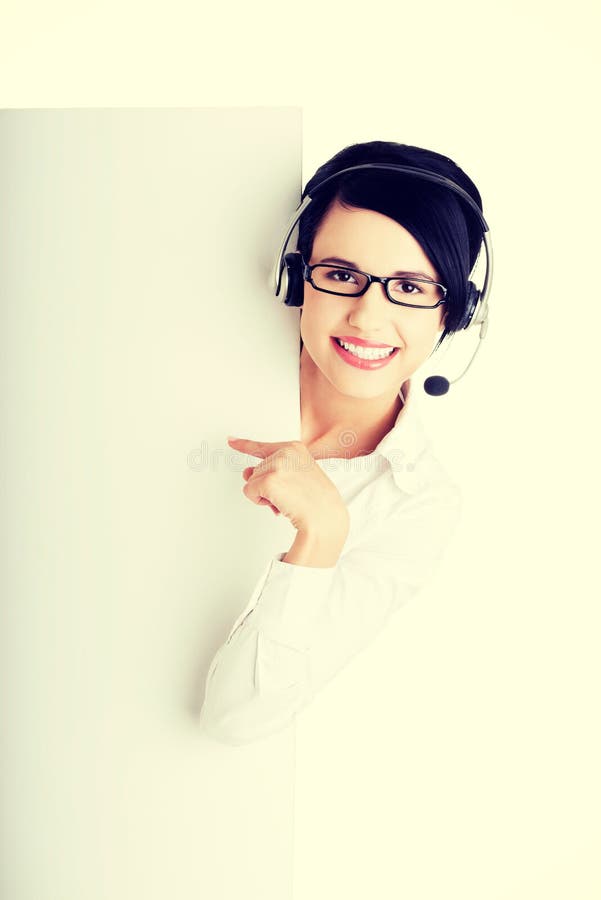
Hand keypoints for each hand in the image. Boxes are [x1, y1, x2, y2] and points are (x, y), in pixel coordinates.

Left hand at [227, 436, 349, 538]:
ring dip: (265, 495)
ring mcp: (277, 465)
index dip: (244, 445)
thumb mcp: (295, 478)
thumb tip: (246, 472)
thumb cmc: (315, 501)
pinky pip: (249, 491)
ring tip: (287, 499)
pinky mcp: (269, 480)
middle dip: (268, 486)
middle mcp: (285, 452)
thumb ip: (270, 471)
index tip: (230, 440)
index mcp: (295, 448)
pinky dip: (259, 501)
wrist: (324, 517)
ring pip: (251, 481)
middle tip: (289, 495)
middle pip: (257, 470)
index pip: (263, 447)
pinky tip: (278, 503)